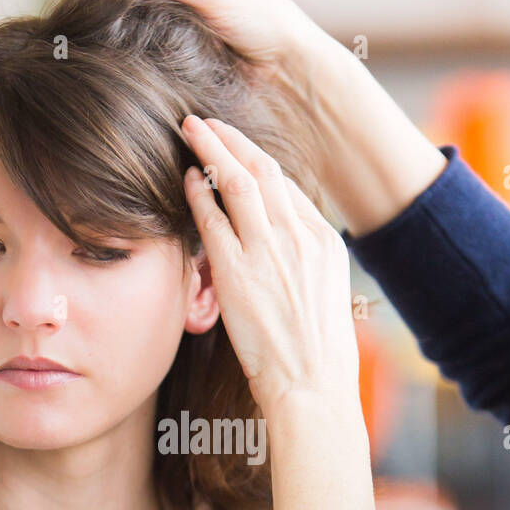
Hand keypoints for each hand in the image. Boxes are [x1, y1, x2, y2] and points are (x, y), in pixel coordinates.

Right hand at [99, 0, 321, 68]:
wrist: (283, 60)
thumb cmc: (259, 18)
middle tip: (118, 22)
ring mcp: (170, 0)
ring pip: (125, 4)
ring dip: (123, 18)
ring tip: (127, 38)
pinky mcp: (171, 30)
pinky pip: (138, 28)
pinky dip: (133, 36)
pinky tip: (137, 49)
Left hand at [180, 113, 360, 418]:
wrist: (313, 388)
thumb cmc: (318, 356)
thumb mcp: (324, 298)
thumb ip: (302, 265)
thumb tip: (281, 255)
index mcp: (324, 242)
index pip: (285, 186)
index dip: (256, 160)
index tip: (236, 148)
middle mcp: (299, 238)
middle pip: (263, 170)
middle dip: (232, 140)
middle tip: (206, 121)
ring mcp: (269, 253)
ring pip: (238, 181)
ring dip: (211, 150)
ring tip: (190, 130)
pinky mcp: (239, 273)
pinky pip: (212, 218)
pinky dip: (197, 193)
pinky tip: (184, 178)